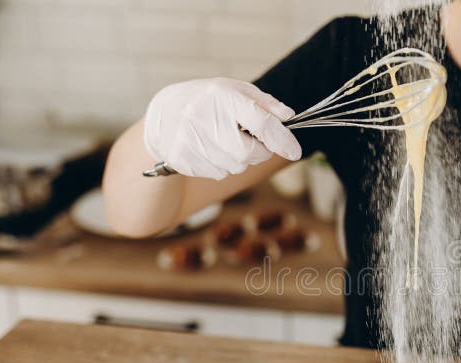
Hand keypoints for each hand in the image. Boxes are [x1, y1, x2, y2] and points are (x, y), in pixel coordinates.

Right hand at [144, 78, 301, 179]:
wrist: (165, 113)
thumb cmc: (210, 101)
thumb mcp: (237, 91)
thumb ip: (265, 104)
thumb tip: (288, 116)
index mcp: (223, 96)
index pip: (261, 123)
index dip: (282, 140)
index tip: (294, 151)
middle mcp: (203, 116)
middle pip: (249, 154)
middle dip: (258, 152)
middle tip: (250, 140)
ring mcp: (189, 139)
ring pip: (234, 167)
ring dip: (238, 159)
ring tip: (223, 140)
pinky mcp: (181, 158)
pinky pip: (218, 174)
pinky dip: (221, 165)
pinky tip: (209, 148)